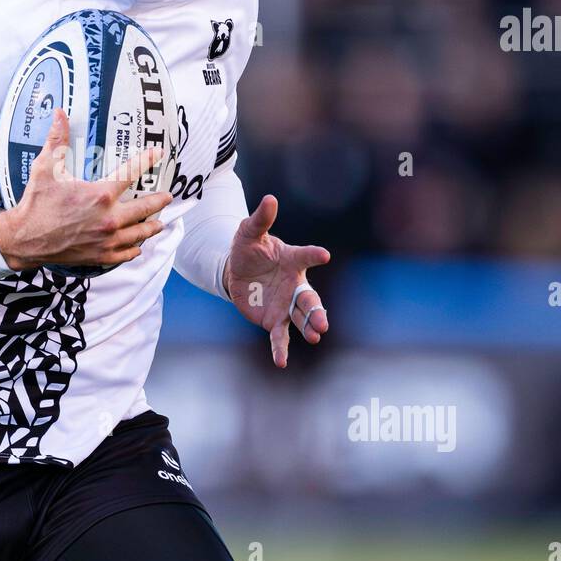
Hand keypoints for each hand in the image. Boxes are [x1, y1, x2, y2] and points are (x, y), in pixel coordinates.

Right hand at [0, 108, 173, 270]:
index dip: (147, 160)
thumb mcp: (46, 167)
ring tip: (159, 223)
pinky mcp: (100, 256)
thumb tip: (59, 113)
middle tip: (168, 196)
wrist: (25, 239)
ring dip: (152, 227)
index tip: (158, 153)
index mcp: (100, 194)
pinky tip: (137, 246)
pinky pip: (126, 254)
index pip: (132, 172)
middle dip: (159, 201)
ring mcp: (107, 240)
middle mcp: (109, 218)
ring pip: (140, 233)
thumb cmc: (36, 203)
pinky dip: (134, 249)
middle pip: (145, 208)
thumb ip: (57, 139)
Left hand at [223, 194, 330, 367]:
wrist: (237, 272)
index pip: (306, 256)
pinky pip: (280, 336)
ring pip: (300, 318)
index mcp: (292, 260)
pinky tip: (281, 362)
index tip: (324, 255)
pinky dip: (281, 348)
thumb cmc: (248, 249)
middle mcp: (294, 284)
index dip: (313, 254)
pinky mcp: (274, 319)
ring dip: (308, 326)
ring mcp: (286, 304)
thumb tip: (269, 198)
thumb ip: (260, 219)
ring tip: (315, 335)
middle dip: (316, 310)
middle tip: (323, 321)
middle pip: (309, 298)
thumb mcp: (248, 233)